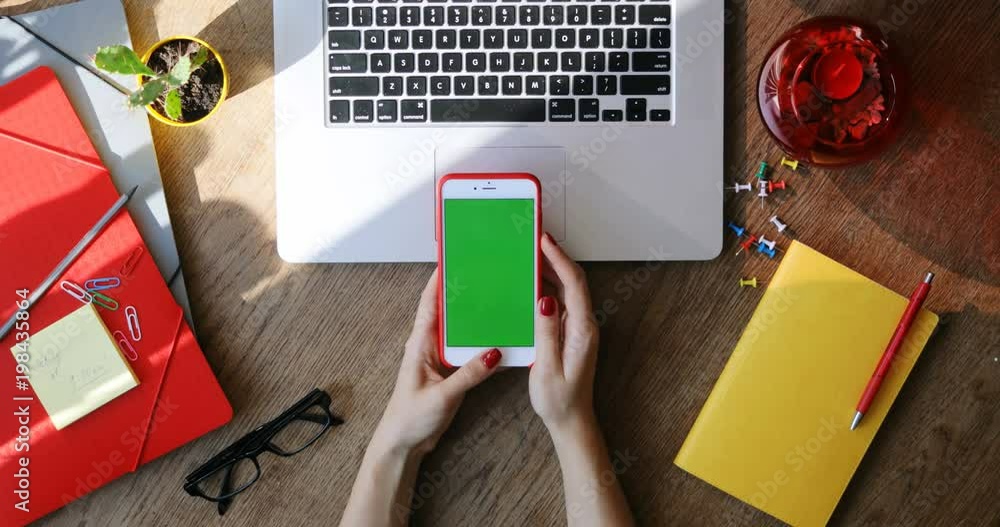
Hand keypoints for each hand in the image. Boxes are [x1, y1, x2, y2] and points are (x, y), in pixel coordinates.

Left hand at [372, 268, 502, 455]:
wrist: (404, 443)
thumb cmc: (411, 418)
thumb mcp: (442, 395)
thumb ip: (468, 374)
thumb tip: (494, 352)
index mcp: (420, 343)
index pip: (429, 302)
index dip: (439, 279)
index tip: (454, 257)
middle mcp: (430, 346)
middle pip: (449, 311)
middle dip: (464, 291)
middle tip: (486, 273)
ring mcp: (441, 358)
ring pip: (461, 330)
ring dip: (476, 317)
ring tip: (499, 298)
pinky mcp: (451, 372)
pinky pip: (470, 351)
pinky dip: (483, 343)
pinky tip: (501, 339)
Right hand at [530, 234, 599, 433]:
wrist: (571, 421)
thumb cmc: (559, 400)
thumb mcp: (547, 367)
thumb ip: (546, 332)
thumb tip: (545, 299)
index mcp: (582, 330)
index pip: (574, 284)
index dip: (559, 258)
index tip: (544, 240)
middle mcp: (585, 325)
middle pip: (573, 280)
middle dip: (555, 256)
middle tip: (535, 238)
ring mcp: (579, 328)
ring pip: (568, 289)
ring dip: (551, 269)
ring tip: (531, 254)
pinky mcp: (571, 333)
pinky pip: (562, 301)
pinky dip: (548, 286)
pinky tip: (532, 283)